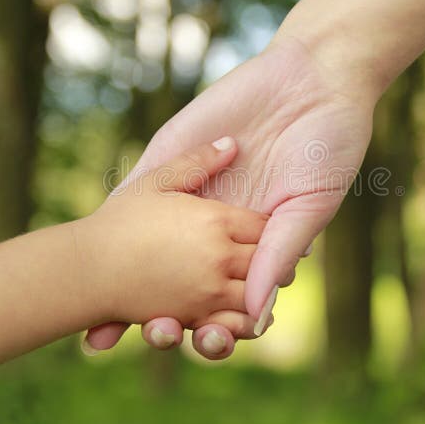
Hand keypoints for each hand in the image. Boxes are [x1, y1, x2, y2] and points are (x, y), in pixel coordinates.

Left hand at [85, 36, 374, 357]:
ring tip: (113, 316)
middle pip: (180, 280)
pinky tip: (96, 249)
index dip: (210, 324)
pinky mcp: (173, 155)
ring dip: (129, 280)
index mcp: (251, 242)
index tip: (200, 345)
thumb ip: (276, 257)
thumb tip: (255, 319)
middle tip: (154, 335)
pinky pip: (140, 188)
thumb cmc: (328, 146)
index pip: (223, 294)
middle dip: (165, 311)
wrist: (317, 78)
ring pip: (150, 244)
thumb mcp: (307, 207)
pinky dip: (118, 217)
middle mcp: (214, 222)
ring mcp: (192, 189)